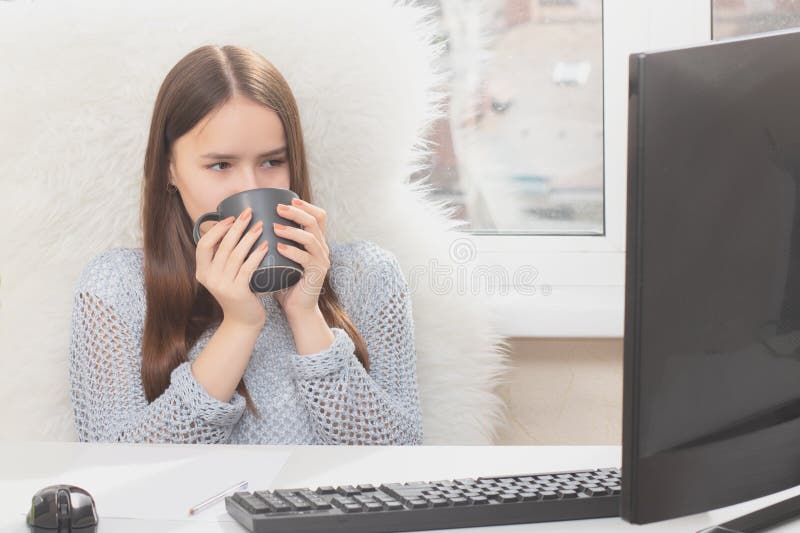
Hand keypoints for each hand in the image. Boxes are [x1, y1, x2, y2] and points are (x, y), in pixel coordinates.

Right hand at [194, 207, 269, 330]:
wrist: (243, 322)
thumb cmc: (238, 293)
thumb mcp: (225, 275)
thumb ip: (224, 258)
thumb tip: (234, 229)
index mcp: (202, 271)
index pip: (203, 244)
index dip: (217, 229)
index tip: (232, 218)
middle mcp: (209, 278)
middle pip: (222, 246)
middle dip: (237, 227)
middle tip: (250, 213)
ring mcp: (222, 285)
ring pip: (235, 255)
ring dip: (249, 237)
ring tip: (260, 225)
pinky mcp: (237, 292)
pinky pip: (247, 268)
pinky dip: (257, 255)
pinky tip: (265, 245)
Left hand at [272, 198, 329, 317]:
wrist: (298, 308)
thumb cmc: (286, 282)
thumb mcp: (283, 258)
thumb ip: (275, 242)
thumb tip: (252, 226)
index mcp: (316, 242)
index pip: (319, 216)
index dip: (306, 206)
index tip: (288, 200)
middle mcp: (322, 248)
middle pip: (316, 221)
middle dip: (297, 212)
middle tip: (278, 209)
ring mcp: (322, 261)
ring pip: (312, 238)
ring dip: (292, 230)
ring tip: (275, 227)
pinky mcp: (317, 273)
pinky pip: (307, 258)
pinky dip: (292, 251)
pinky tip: (279, 248)